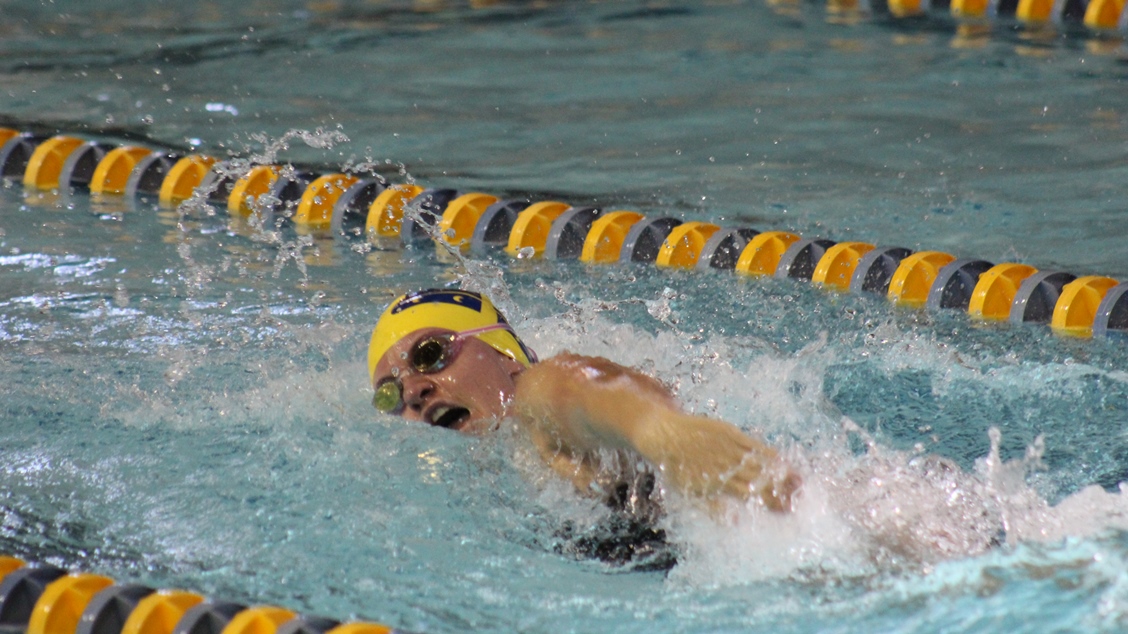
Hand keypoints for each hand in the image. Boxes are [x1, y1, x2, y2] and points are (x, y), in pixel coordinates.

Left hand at [635, 413, 800, 512]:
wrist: (661, 436)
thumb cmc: (674, 469)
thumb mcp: (691, 495)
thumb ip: (716, 510)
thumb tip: (738, 524)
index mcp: (720, 484)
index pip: (754, 496)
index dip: (773, 503)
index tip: (789, 510)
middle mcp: (728, 466)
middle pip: (763, 480)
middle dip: (784, 490)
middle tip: (801, 498)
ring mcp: (730, 448)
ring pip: (762, 462)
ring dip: (782, 472)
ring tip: (800, 480)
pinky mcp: (729, 433)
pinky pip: (753, 444)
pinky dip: (768, 453)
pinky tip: (781, 459)